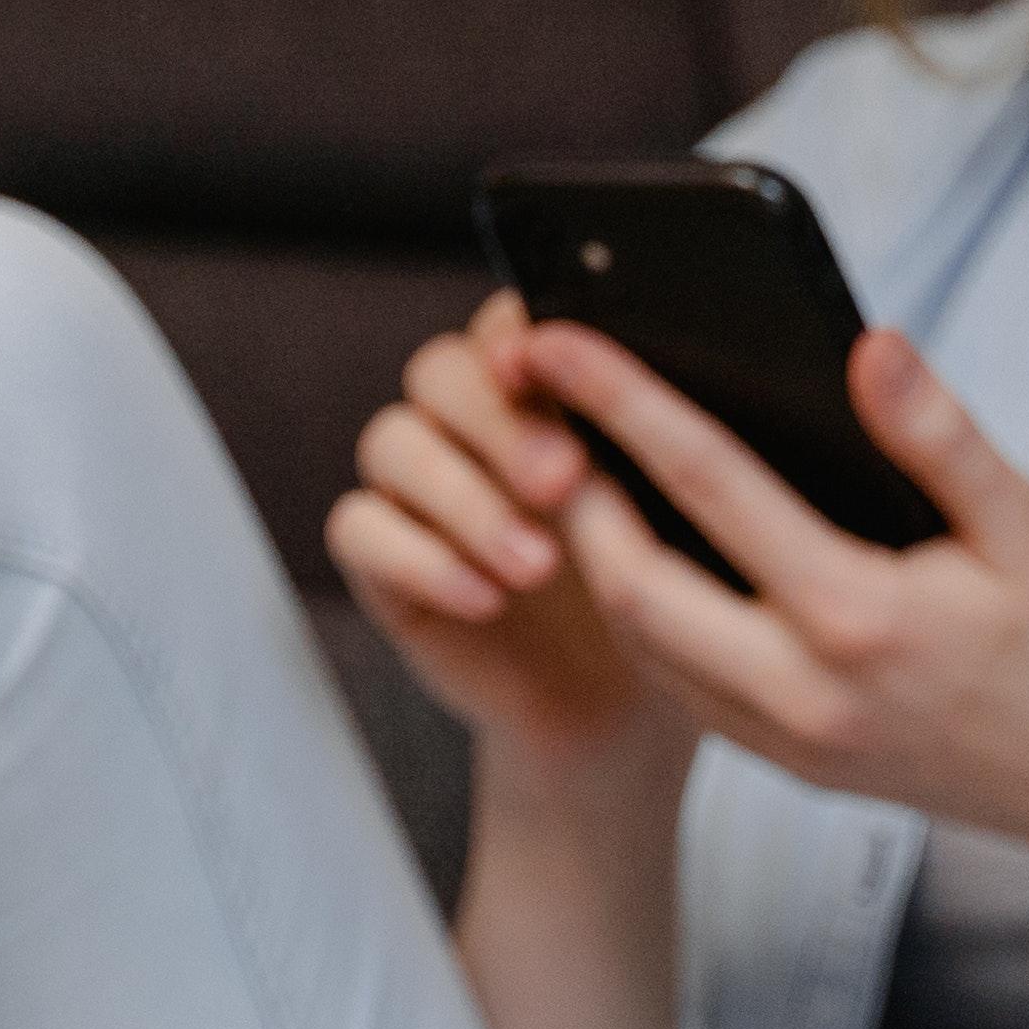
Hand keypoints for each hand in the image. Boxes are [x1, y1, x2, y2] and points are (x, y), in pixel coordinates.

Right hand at [324, 291, 688, 775]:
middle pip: (440, 372)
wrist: (611, 704)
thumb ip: (649, 448)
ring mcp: (414, 484)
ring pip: (391, 443)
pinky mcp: (378, 555)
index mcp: (537, 387)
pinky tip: (484, 599)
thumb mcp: (670, 520)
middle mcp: (464, 421)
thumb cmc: (651, 593)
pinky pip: (358, 528)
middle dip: (500, 423)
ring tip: (538, 567)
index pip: (508, 324)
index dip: (524, 337)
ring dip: (465, 501)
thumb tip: (661, 399)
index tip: (561, 367)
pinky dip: (418, 560)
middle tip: (563, 481)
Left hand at [518, 320, 1028, 871]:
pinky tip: (656, 555)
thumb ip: (940, 437)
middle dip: (572, 491)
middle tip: (547, 410)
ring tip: (582, 471)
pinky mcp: (796, 768)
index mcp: (860, 620)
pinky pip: (685, 686)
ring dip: (600, 559)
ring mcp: (793, 743)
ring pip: (645, 645)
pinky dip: (650, 614)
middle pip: (631, 583)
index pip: (706, 486)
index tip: (558, 339)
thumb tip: (866, 346)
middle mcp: (805, 694)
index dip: (621, 401)